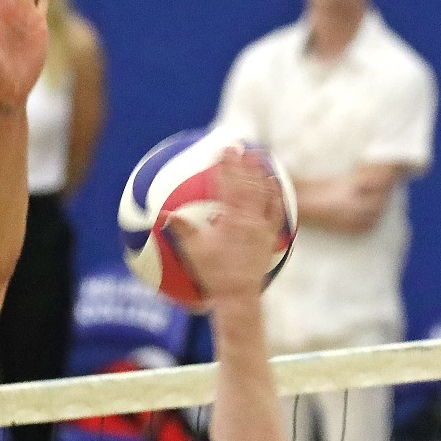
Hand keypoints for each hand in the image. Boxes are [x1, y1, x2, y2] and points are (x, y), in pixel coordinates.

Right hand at [167, 146, 285, 307]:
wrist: (239, 297)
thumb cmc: (214, 276)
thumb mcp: (193, 253)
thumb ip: (181, 230)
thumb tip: (164, 213)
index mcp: (231, 220)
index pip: (228, 186)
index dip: (224, 166)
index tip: (221, 149)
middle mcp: (250, 221)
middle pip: (248, 184)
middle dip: (244, 162)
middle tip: (241, 144)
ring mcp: (263, 228)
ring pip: (265, 194)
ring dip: (262, 174)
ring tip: (261, 157)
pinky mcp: (270, 237)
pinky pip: (277, 213)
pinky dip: (276, 197)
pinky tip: (275, 187)